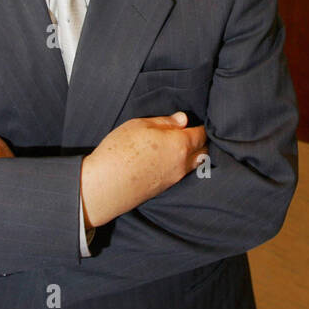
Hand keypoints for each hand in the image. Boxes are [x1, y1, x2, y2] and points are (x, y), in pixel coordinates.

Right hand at [80, 113, 206, 228]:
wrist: (105, 186)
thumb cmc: (120, 150)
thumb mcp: (140, 125)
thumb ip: (164, 122)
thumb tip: (183, 119)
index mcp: (180, 144)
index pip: (201, 134)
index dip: (199, 126)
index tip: (193, 121)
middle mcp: (182, 164)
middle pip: (203, 152)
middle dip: (200, 142)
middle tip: (189, 133)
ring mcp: (174, 179)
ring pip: (194, 165)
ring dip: (193, 156)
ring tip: (180, 146)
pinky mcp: (164, 188)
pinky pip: (182, 174)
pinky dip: (181, 166)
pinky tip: (167, 159)